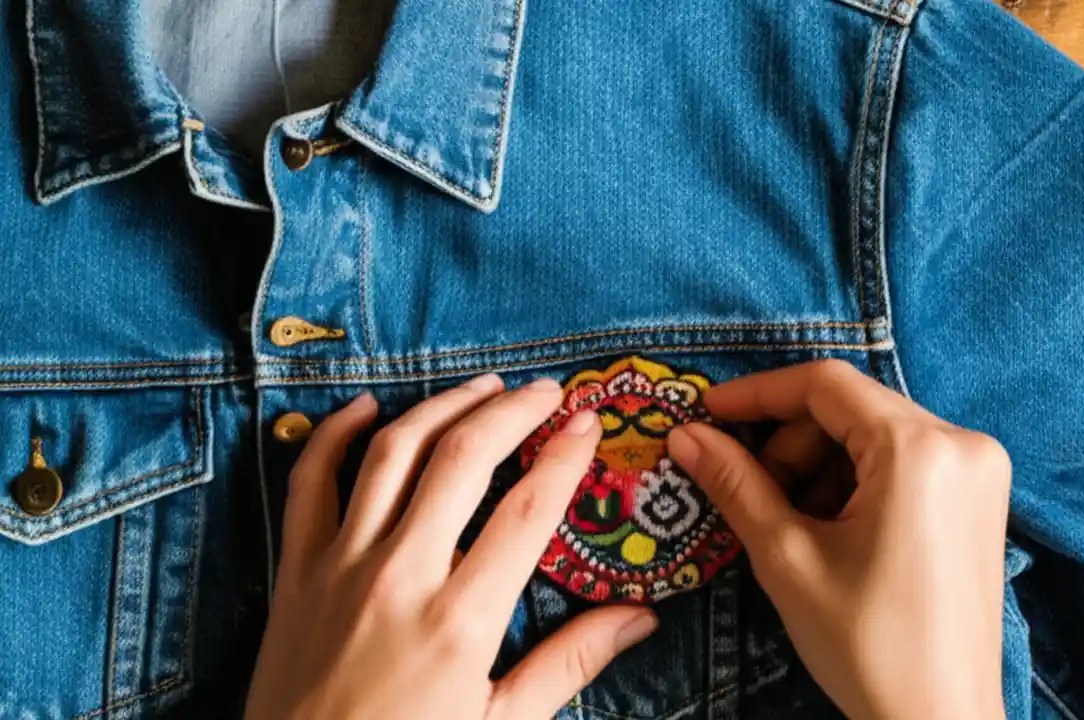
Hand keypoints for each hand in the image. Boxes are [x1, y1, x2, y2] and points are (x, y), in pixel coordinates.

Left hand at [245, 375, 657, 719]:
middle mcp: (400, 575)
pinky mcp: (295, 570)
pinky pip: (310, 481)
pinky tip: (369, 407)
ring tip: (484, 386)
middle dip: (511, 411)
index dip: (564, 457)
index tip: (588, 423)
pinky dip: (334, 433)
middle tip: (547, 390)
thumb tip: (640, 618)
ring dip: (442, 406)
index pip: (527, 512)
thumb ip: (568, 663)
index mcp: (460, 620)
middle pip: (462, 459)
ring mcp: (340, 565)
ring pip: (392, 452)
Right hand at [667, 360, 1009, 719]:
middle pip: (850, 408)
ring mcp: (978, 470)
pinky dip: (856, 481)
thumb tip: (686, 436)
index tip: (707, 414)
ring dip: (819, 465)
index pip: (825, 385)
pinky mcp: (980, 497)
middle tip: (751, 495)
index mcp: (920, 451)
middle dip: (789, 444)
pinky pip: (903, 461)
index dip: (758, 393)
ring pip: (873, 434)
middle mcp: (962, 444)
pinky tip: (832, 531)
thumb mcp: (787, 557)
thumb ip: (735, 484)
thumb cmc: (867, 646)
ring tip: (793, 526)